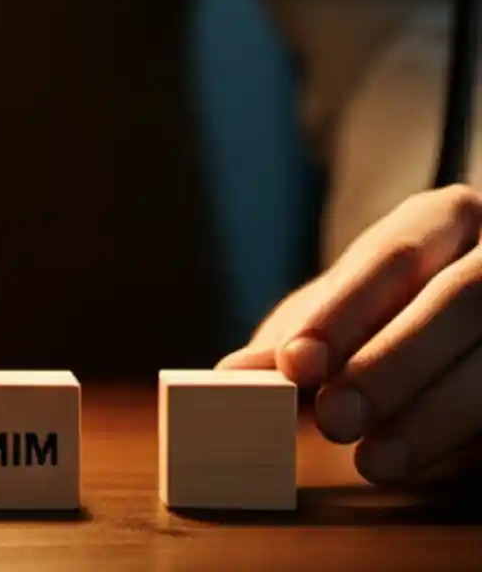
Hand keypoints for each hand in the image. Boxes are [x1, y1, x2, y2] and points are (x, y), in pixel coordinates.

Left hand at [219, 184, 481, 484]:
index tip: (299, 363)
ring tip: (377, 462)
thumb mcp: (339, 322)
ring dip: (441, 414)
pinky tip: (437, 467)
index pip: (395, 256)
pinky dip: (479, 440)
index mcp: (446, 218)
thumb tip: (230, 376)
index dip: (345, 311)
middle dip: (394, 364)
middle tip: (335, 419)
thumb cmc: (387, 321)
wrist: (466, 335)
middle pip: (463, 300)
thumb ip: (292, 344)